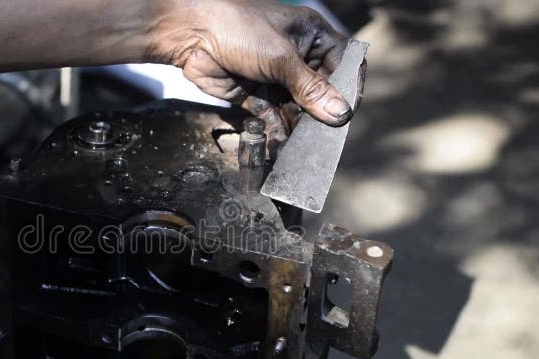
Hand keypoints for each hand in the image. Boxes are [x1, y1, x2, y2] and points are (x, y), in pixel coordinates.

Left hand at [151, 0, 363, 149]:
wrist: (191, 35)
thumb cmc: (238, 29)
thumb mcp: (281, 58)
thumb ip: (310, 88)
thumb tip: (340, 113)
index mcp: (311, 36)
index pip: (342, 64)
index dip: (347, 89)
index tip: (347, 114)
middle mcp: (296, 57)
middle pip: (319, 92)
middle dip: (321, 115)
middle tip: (325, 138)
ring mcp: (275, 77)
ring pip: (296, 109)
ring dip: (299, 128)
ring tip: (304, 148)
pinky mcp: (255, 94)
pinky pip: (273, 117)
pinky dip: (277, 132)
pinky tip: (281, 146)